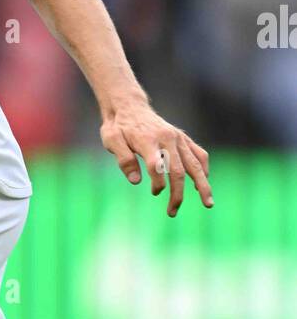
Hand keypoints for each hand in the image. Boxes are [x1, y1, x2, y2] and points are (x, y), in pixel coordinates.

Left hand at [100, 102, 212, 216]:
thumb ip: (123, 159)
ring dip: (202, 185)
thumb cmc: (118, 126)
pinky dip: (204, 168)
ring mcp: (177, 137)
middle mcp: (167, 138)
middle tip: (172, 212)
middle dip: (177, 194)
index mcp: (148, 139)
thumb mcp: (111, 140)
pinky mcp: (182, 138)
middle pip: (178, 170)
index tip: (154, 193)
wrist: (129, 106)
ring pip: (194, 164)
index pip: (157, 166)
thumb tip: (136, 181)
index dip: (158, 183)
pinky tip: (202, 183)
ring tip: (208, 204)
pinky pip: (199, 154)